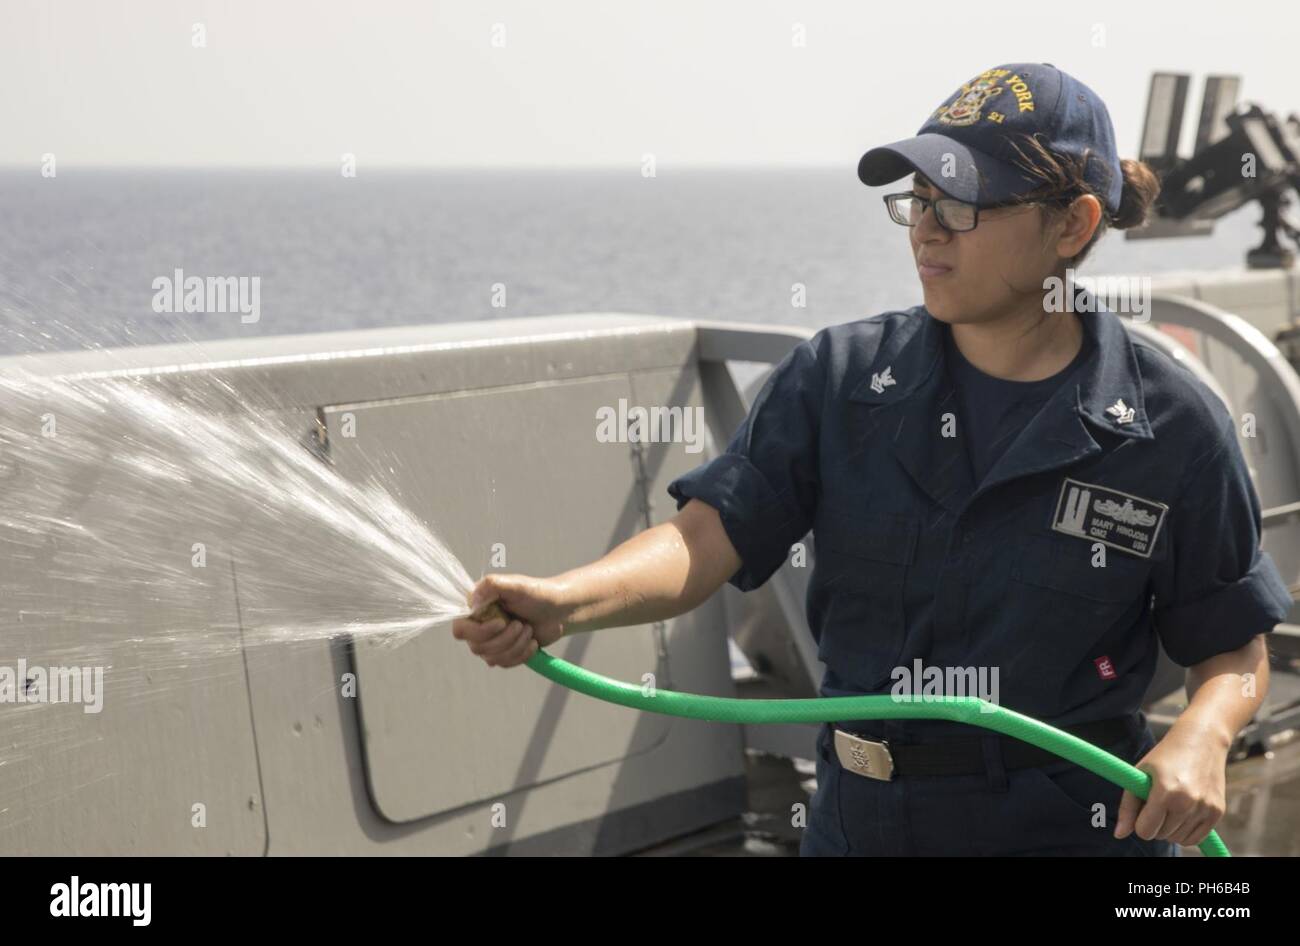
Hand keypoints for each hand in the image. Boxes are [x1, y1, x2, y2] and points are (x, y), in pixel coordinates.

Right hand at [451, 573, 571, 668]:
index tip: (501, 622)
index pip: (460, 630)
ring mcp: (491, 641)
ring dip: (516, 646)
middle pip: (477, 647)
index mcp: (477, 607)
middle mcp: (479, 625)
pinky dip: (522, 654)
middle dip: (505, 639)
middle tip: (521, 624)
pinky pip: (505, 663)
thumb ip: (491, 585)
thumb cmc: (538, 593)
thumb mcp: (516, 584)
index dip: (478, 632)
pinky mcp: (505, 653)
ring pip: (492, 658)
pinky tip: (533, 642)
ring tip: (529, 630)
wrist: (560, 610)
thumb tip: (471, 601)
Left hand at [1114, 725, 1227, 847]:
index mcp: (1165, 791)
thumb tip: (1119, 834)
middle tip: (1157, 801)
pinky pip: (1195, 839)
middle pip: (1161, 835)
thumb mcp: (1140, 774)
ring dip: (1170, 828)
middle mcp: (1188, 802)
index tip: (1142, 809)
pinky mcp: (1217, 811)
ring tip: (1170, 804)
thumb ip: (1128, 805)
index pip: (1145, 830)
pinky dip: (1185, 832)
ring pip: (1177, 839)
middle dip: (1154, 823)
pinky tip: (1182, 813)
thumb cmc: (1165, 756)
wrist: (1202, 740)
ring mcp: (1205, 808)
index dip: (1139, 822)